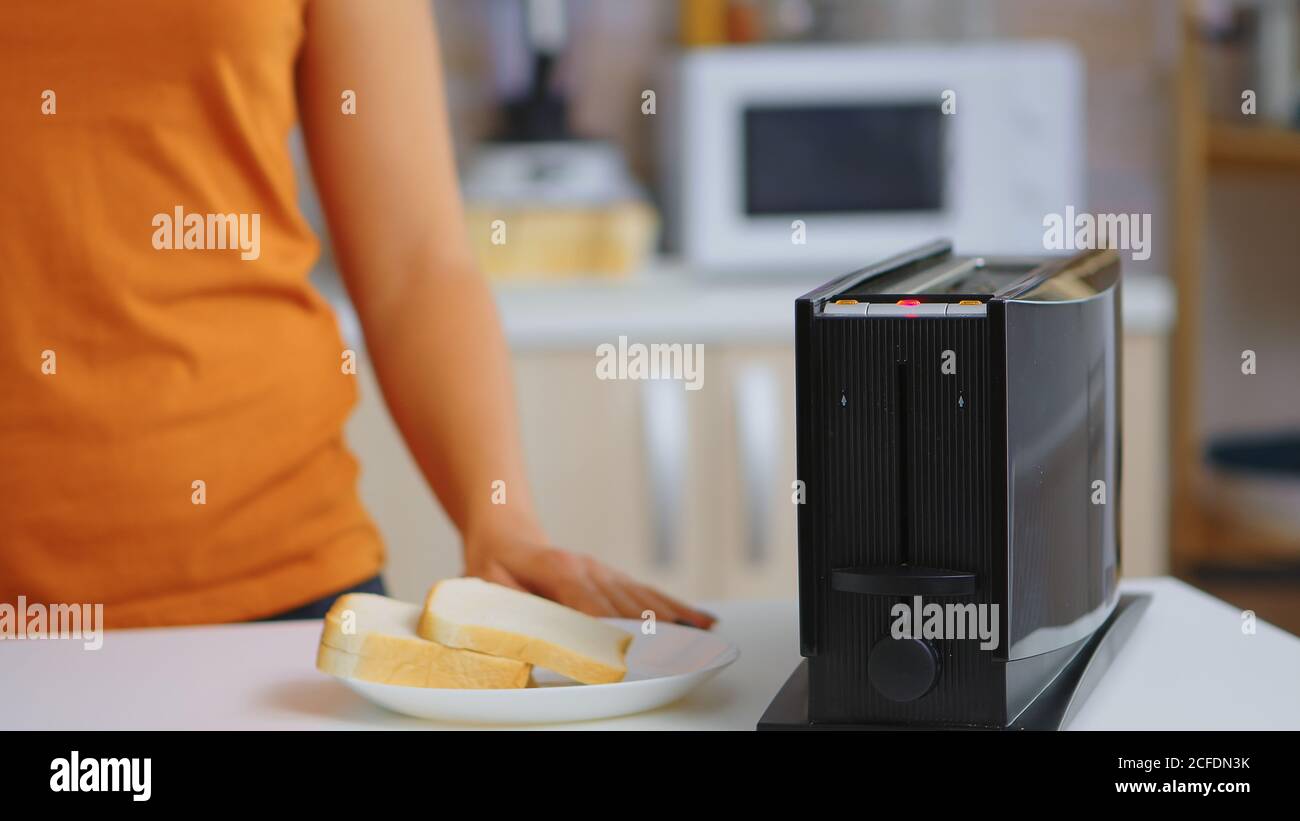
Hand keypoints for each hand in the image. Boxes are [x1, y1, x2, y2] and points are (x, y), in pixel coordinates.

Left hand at [463, 528, 715, 629]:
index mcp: (557, 569)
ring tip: (700, 636)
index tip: (627, 649)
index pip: (588, 604)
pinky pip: (647, 593)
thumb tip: (523, 637)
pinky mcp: (611, 578)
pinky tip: (698, 618)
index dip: (607, 628)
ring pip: (642, 598)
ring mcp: (603, 572)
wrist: (505, 536)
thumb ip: (507, 610)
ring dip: (672, 618)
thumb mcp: (488, 586)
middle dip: (652, 628)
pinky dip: (674, 607)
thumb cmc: (494, 565)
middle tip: (678, 652)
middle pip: (625, 603)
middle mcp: (587, 568)